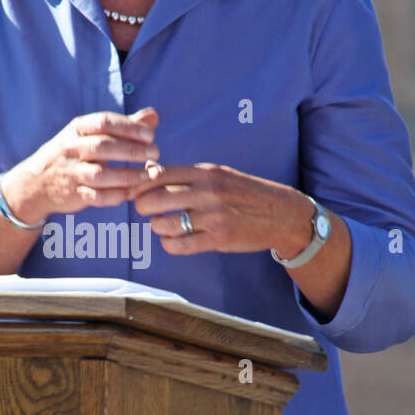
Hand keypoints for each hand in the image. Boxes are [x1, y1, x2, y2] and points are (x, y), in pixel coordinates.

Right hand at [9, 108, 160, 220]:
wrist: (35, 184)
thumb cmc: (73, 154)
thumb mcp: (90, 135)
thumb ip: (124, 126)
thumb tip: (153, 115)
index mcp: (76, 129)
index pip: (104, 122)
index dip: (130, 127)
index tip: (151, 135)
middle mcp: (71, 149)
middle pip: (104, 146)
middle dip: (132, 150)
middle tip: (155, 153)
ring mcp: (70, 173)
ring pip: (101, 174)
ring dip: (128, 175)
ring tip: (149, 174)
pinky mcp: (73, 195)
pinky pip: (96, 197)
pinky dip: (115, 196)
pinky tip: (130, 193)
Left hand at [129, 161, 311, 255]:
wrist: (279, 213)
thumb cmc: (242, 192)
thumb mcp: (217, 174)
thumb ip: (183, 174)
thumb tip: (148, 169)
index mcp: (206, 172)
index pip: (160, 174)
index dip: (140, 184)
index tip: (135, 191)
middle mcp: (208, 192)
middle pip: (157, 198)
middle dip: (143, 206)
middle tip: (145, 209)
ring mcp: (214, 217)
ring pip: (165, 223)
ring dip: (157, 226)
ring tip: (162, 225)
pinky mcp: (218, 239)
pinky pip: (180, 245)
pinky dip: (169, 244)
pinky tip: (171, 240)